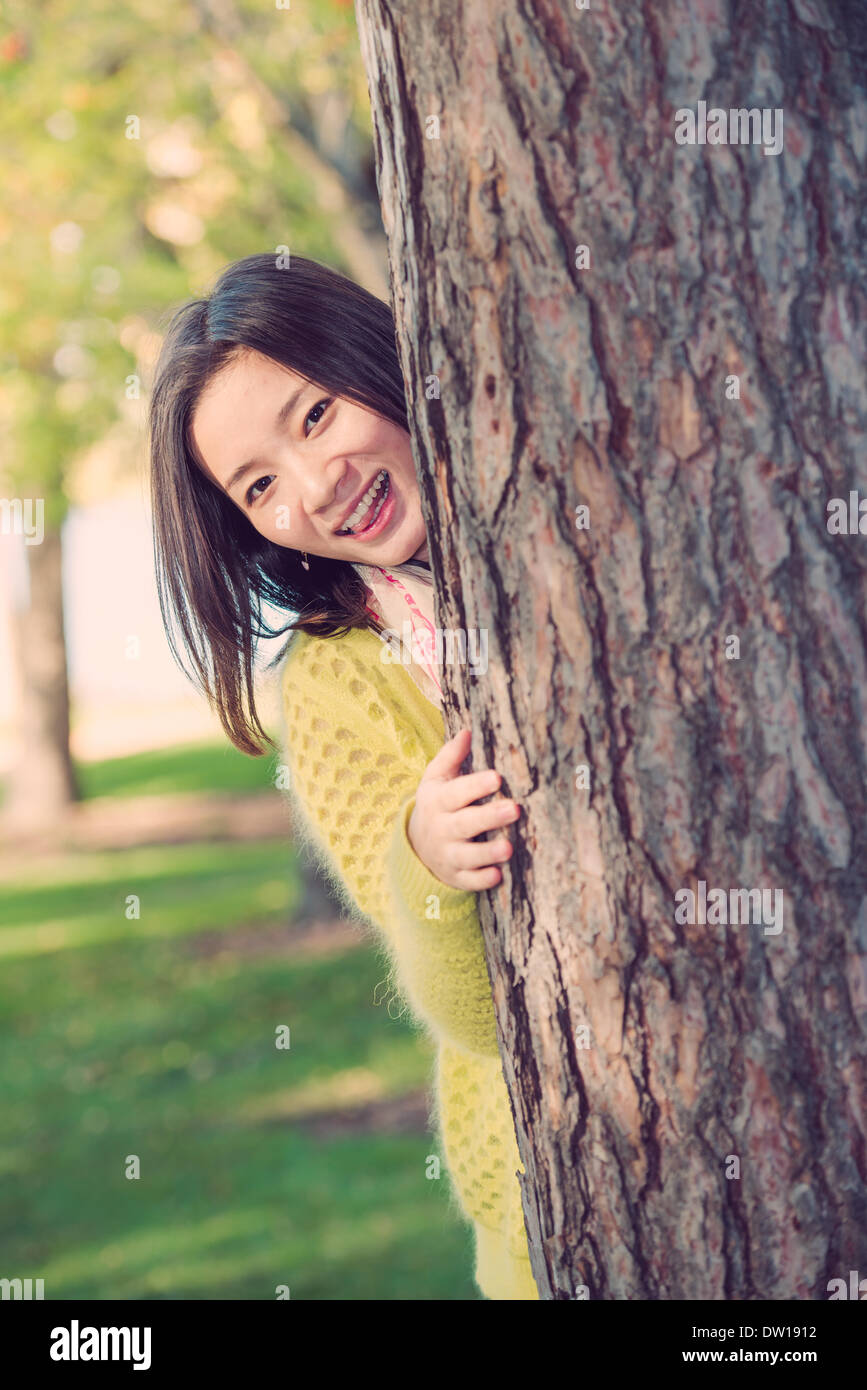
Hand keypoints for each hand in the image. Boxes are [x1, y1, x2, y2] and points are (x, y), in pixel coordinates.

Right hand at [407, 728, 520, 890]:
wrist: (417, 844)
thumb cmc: (438, 803)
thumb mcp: (436, 779)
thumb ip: (451, 756)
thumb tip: (467, 731)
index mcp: (438, 801)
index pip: (456, 793)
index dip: (475, 786)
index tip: (497, 777)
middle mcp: (442, 828)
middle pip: (464, 823)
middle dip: (489, 817)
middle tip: (514, 809)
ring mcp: (448, 854)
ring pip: (467, 855)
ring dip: (487, 853)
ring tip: (508, 848)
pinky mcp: (456, 876)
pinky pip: (467, 881)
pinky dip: (480, 880)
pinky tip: (498, 875)